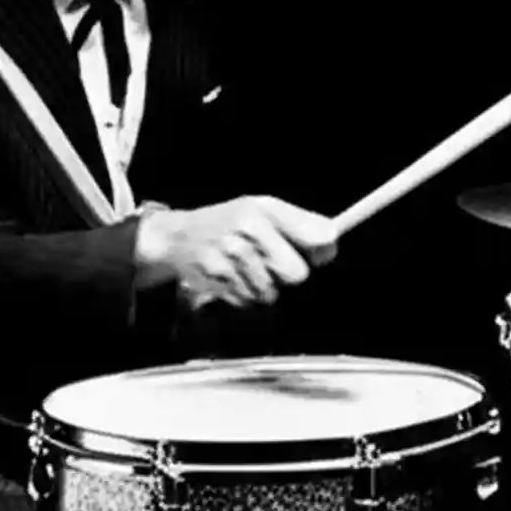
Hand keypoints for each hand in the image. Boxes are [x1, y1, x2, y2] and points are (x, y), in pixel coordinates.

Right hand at [134, 195, 338, 307]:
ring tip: (248, 268)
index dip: (322, 250)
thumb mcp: (261, 207)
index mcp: (261, 209)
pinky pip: (249, 302)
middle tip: (275, 262)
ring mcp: (230, 259)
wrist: (177, 237)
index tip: (321, 253)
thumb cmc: (228, 221)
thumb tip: (332, 240)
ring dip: (265, 286)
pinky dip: (245, 295)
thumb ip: (300, 222)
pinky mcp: (217, 282)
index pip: (315, 237)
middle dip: (289, 273)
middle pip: (297, 274)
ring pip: (272, 293)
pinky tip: (233, 278)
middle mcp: (246, 232)